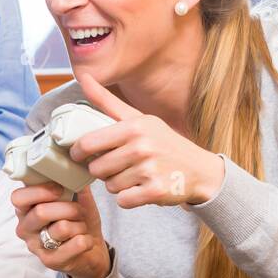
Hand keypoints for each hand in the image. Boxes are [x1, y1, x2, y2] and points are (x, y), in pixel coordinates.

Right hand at [11, 182, 111, 277]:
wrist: (90, 251)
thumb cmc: (78, 221)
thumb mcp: (75, 199)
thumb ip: (71, 182)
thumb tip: (74, 165)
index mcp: (26, 209)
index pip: (18, 197)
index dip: (39, 191)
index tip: (59, 189)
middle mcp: (25, 228)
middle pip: (41, 212)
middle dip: (68, 208)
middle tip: (78, 210)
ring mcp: (35, 246)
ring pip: (61, 227)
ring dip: (79, 225)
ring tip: (81, 227)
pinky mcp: (49, 261)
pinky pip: (74, 245)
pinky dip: (86, 240)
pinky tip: (85, 241)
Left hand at [70, 76, 224, 207]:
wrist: (200, 170)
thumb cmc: (163, 142)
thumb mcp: (138, 118)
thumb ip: (107, 102)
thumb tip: (83, 77)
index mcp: (134, 127)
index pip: (87, 143)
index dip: (78, 153)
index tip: (79, 155)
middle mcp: (141, 147)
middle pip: (96, 169)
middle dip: (103, 170)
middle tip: (119, 166)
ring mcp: (149, 170)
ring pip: (110, 186)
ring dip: (118, 184)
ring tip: (134, 175)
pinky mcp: (155, 191)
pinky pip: (123, 200)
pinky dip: (129, 198)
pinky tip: (141, 188)